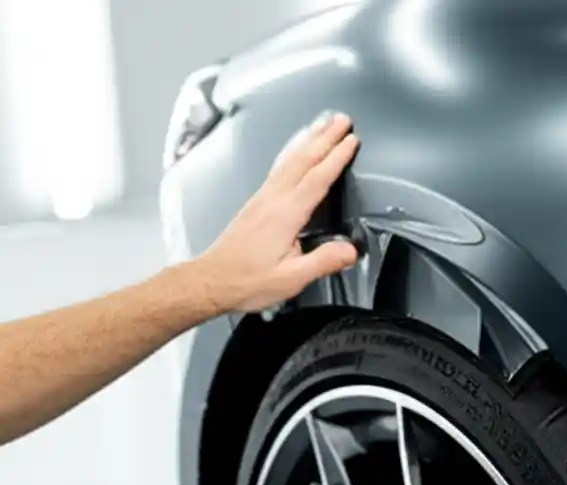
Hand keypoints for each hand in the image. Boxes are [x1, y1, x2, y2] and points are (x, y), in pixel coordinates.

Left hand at [191, 111, 360, 313]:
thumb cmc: (248, 281)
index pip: (317, 179)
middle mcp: (273, 200)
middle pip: (303, 160)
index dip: (336, 158)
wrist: (211, 280)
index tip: (352, 141)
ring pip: (289, 160)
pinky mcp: (256, 203)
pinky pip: (279, 169)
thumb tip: (351, 250)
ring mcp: (262, 199)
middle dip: (325, 137)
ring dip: (309, 140)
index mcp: (285, 215)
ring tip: (323, 126)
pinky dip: (294, 153)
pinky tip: (297, 152)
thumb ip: (323, 262)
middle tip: (342, 120)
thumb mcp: (291, 279)